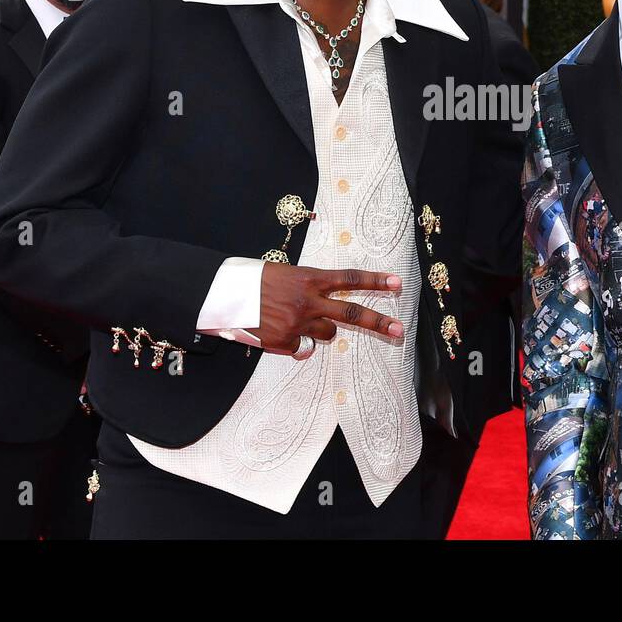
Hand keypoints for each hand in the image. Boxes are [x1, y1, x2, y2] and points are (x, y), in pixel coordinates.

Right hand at [247, 263, 403, 354]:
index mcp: (309, 279)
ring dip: (320, 330)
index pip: (350, 279)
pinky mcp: (284, 342)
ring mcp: (297, 324)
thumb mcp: (285, 274)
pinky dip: (295, 342)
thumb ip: (309, 287)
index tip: (397, 283)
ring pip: (327, 334)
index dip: (375, 281)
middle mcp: (308, 301)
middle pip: (351, 314)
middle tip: (399, 330)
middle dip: (378, 322)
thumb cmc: (253, 280)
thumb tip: (325, 303)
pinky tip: (277, 330)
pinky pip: (302, 347)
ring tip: (297, 319)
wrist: (222, 295)